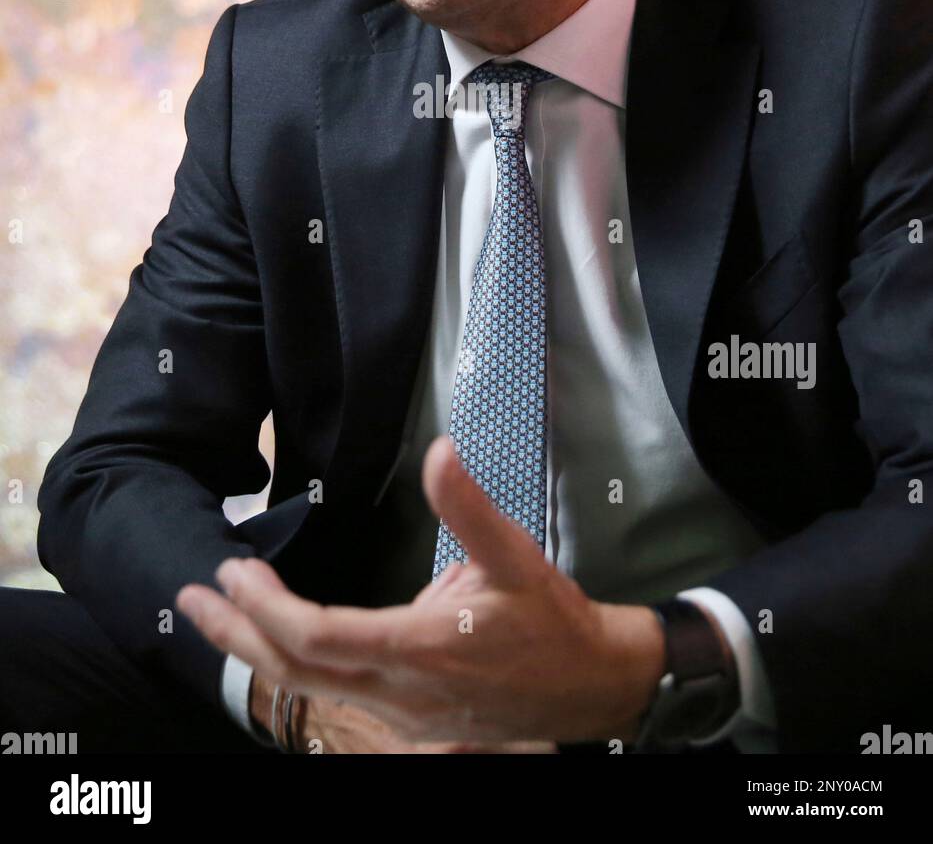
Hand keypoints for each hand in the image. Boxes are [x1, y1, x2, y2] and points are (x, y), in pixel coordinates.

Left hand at [178, 436, 664, 745]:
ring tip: (216, 617)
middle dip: (236, 634)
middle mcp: (398, 691)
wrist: (590, 686)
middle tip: (192, 597)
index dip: (267, 608)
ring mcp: (400, 714)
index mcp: (420, 650)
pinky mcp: (407, 720)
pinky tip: (276, 645)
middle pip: (295, 671)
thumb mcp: (516, 557)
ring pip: (308, 689)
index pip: (318, 635)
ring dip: (255, 651)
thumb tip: (439, 451)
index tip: (234, 571)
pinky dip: (292, 667)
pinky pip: (334, 696)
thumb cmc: (551, 622)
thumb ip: (470, 508)